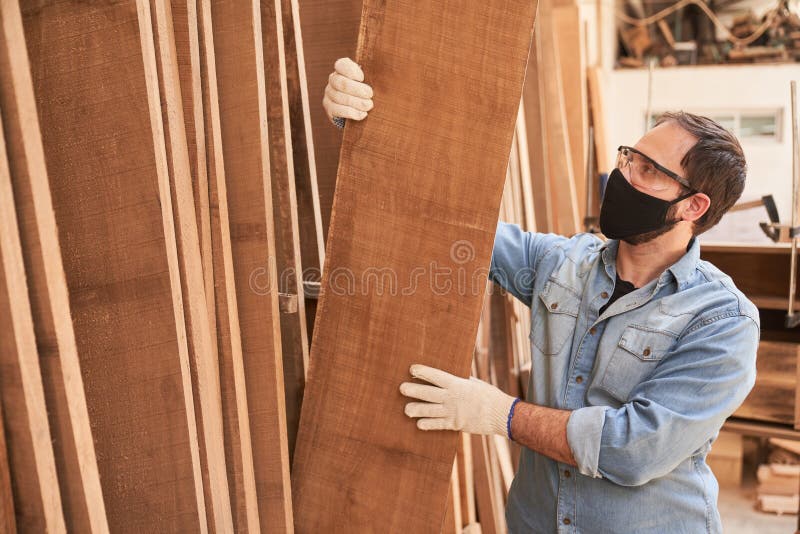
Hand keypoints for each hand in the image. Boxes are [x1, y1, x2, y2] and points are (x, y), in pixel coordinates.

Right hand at [323, 57, 373, 126]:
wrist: (362, 110)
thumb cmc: (369, 92)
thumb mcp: (371, 81)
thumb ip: (373, 76)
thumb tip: (387, 71)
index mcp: (342, 70)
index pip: (341, 65)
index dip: (351, 71)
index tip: (362, 78)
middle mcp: (333, 80)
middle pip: (340, 82)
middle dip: (356, 89)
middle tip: (370, 94)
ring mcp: (329, 95)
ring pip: (338, 97)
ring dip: (355, 102)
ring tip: (369, 105)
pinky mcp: (330, 109)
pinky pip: (337, 110)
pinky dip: (351, 113)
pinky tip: (363, 114)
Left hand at [399, 364, 516, 436]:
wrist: (501, 414)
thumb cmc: (488, 395)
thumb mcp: (474, 383)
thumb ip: (460, 380)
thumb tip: (451, 374)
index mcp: (457, 384)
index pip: (436, 376)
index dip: (423, 372)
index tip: (412, 369)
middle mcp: (452, 397)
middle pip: (428, 393)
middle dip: (413, 390)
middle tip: (401, 388)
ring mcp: (453, 412)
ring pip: (429, 410)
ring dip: (416, 409)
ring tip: (406, 409)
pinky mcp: (455, 424)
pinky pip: (438, 425)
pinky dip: (428, 424)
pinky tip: (418, 424)